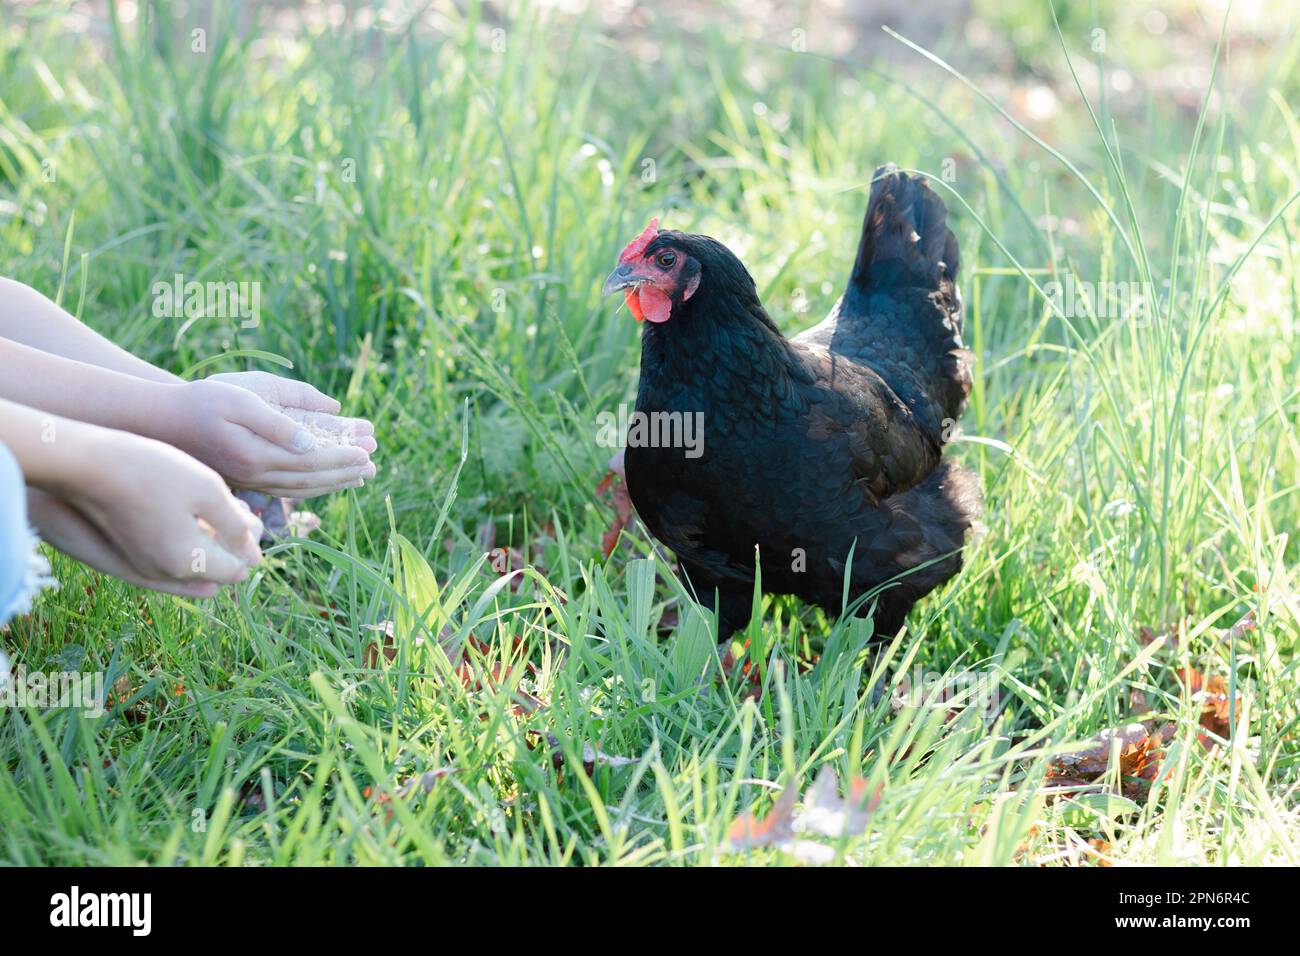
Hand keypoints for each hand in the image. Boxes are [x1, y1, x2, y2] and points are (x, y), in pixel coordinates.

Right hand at [33, 429, 262, 595]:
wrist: (86, 463)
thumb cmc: (151, 470)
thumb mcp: (209, 490)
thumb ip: (237, 525)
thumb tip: (254, 553)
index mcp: (186, 562)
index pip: (237, 571)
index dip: (249, 545)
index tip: (245, 514)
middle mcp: (163, 575)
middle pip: (217, 571)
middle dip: (231, 545)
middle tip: (232, 508)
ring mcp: (143, 567)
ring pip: (194, 566)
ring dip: (210, 543)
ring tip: (212, 506)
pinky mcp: (130, 554)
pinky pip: (171, 560)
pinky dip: (187, 543)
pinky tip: (188, 512)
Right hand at [164, 377, 376, 497]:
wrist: (160, 420)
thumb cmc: (201, 401)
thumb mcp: (239, 399)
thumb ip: (276, 421)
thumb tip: (310, 442)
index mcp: (256, 454)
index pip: (310, 460)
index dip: (341, 457)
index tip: (367, 453)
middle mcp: (255, 474)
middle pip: (310, 478)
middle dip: (344, 472)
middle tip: (373, 466)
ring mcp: (249, 481)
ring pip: (300, 487)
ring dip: (332, 482)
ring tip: (359, 477)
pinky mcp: (244, 480)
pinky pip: (286, 488)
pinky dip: (311, 486)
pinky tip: (325, 482)